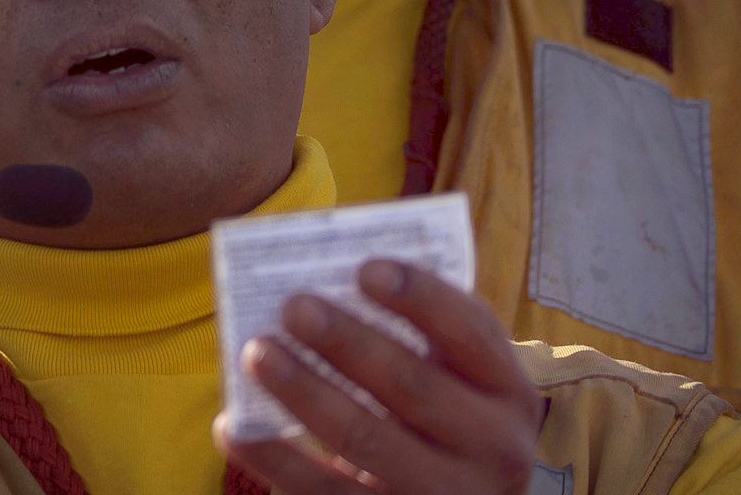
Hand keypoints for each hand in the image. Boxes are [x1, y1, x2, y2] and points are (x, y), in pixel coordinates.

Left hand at [218, 260, 543, 493]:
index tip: (365, 268)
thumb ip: (411, 331)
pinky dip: (275, 458)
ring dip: (305, 393)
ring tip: (257, 352)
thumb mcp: (451, 374)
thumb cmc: (438, 412)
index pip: (469, 332)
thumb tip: (321, 277)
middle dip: (349, 343)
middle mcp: (492, 448)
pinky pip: (325, 494)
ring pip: (367, 441)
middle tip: (294, 306)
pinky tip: (233, 425)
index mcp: (507, 390)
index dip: (420, 297)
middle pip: (412, 386)